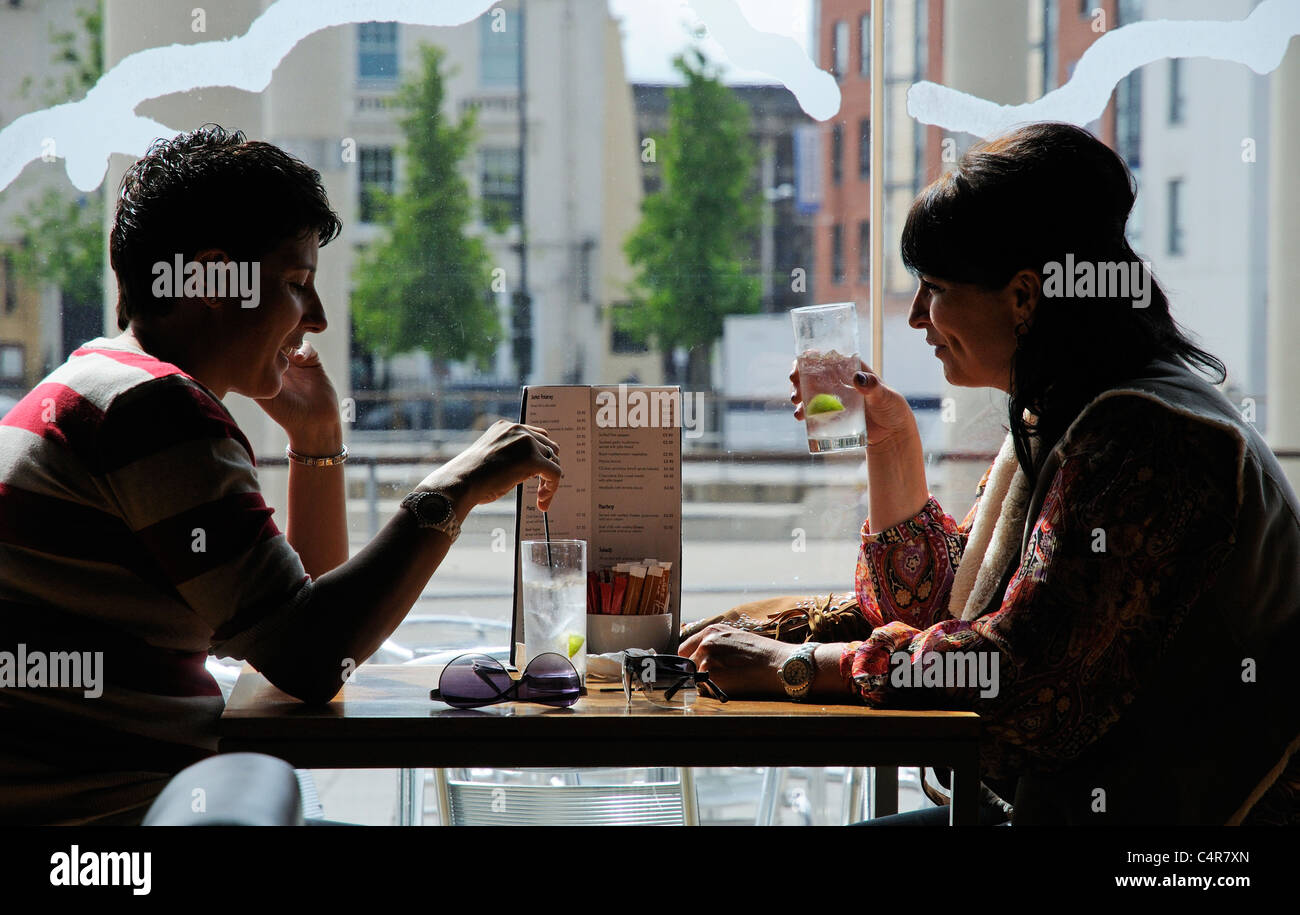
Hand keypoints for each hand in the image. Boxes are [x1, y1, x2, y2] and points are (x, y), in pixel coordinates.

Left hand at [257, 340, 342, 451]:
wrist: (314, 422)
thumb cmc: (285, 413)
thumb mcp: (263, 396)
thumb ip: (253, 376)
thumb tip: (239, 356)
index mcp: (265, 370)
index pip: (259, 347)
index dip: (259, 341)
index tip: (258, 340)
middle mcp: (280, 365)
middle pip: (275, 340)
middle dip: (275, 335)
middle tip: (273, 335)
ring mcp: (297, 363)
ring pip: (292, 339)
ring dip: (290, 338)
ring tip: (286, 346)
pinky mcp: (313, 362)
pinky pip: (307, 347)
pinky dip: (304, 348)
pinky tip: (299, 359)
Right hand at [423, 420, 561, 513]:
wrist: (460, 482)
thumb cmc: (469, 478)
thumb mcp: (491, 458)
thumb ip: (510, 455)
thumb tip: (529, 470)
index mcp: (506, 427)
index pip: (536, 438)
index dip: (540, 458)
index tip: (535, 478)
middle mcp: (518, 429)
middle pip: (549, 447)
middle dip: (547, 468)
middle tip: (540, 490)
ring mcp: (526, 441)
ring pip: (553, 460)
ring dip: (550, 480)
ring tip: (541, 497)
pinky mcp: (532, 458)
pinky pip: (555, 473)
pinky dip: (552, 488)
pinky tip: (542, 500)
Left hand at [678, 625, 795, 697]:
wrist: (778, 663)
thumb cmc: (763, 653)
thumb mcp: (736, 637)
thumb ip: (715, 643)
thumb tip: (700, 656)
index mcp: (711, 631)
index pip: (684, 649)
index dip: (689, 661)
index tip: (694, 669)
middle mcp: (705, 643)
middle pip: (687, 665)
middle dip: (697, 673)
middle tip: (718, 678)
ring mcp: (707, 658)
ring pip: (696, 678)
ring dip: (707, 683)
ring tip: (731, 680)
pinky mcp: (711, 676)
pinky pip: (704, 690)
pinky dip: (714, 691)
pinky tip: (733, 685)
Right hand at [789, 357, 918, 449]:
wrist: (891, 433)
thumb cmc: (892, 408)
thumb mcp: (884, 395)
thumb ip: (873, 386)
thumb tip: (857, 378)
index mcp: (850, 369)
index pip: (827, 357)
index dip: (810, 357)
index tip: (800, 362)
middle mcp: (838, 381)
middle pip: (811, 374)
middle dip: (798, 376)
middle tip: (794, 383)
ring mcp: (833, 398)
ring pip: (808, 392)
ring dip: (797, 395)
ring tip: (796, 403)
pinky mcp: (831, 415)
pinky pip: (812, 411)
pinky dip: (802, 412)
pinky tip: (800, 417)